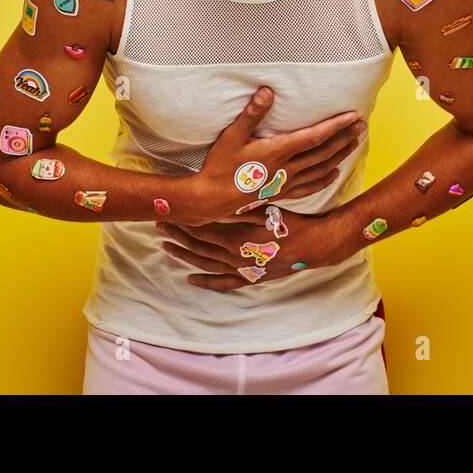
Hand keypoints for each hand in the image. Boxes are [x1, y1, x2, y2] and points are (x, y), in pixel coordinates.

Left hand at [157, 206, 349, 289]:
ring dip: (184, 255)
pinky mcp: (249, 277)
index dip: (183, 218)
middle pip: (198, 244)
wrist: (313, 245)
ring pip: (205, 263)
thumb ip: (241, 201)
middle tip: (159, 224)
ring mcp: (240, 269)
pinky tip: (191, 279)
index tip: (169, 210)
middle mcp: (233, 255)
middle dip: (177, 233)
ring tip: (165, 247)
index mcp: (236, 235)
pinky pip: (223, 283)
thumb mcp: (265, 206)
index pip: (201, 226)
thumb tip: (219, 189)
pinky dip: (206, 281)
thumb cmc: (290, 221)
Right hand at [175, 86, 364, 224]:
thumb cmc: (220, 165)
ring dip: (340, 155)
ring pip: (321, 168)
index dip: (335, 125)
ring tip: (355, 143)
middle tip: (362, 125)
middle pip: (324, 151)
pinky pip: (310, 186)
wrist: (212, 198)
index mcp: (278, 151)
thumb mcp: (232, 135)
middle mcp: (287, 168)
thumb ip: (252, 113)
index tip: (352, 116)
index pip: (315, 136)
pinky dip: (325, 179)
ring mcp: (286, 183)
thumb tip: (268, 92)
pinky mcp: (281, 193)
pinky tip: (335, 173)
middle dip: (345, 137)